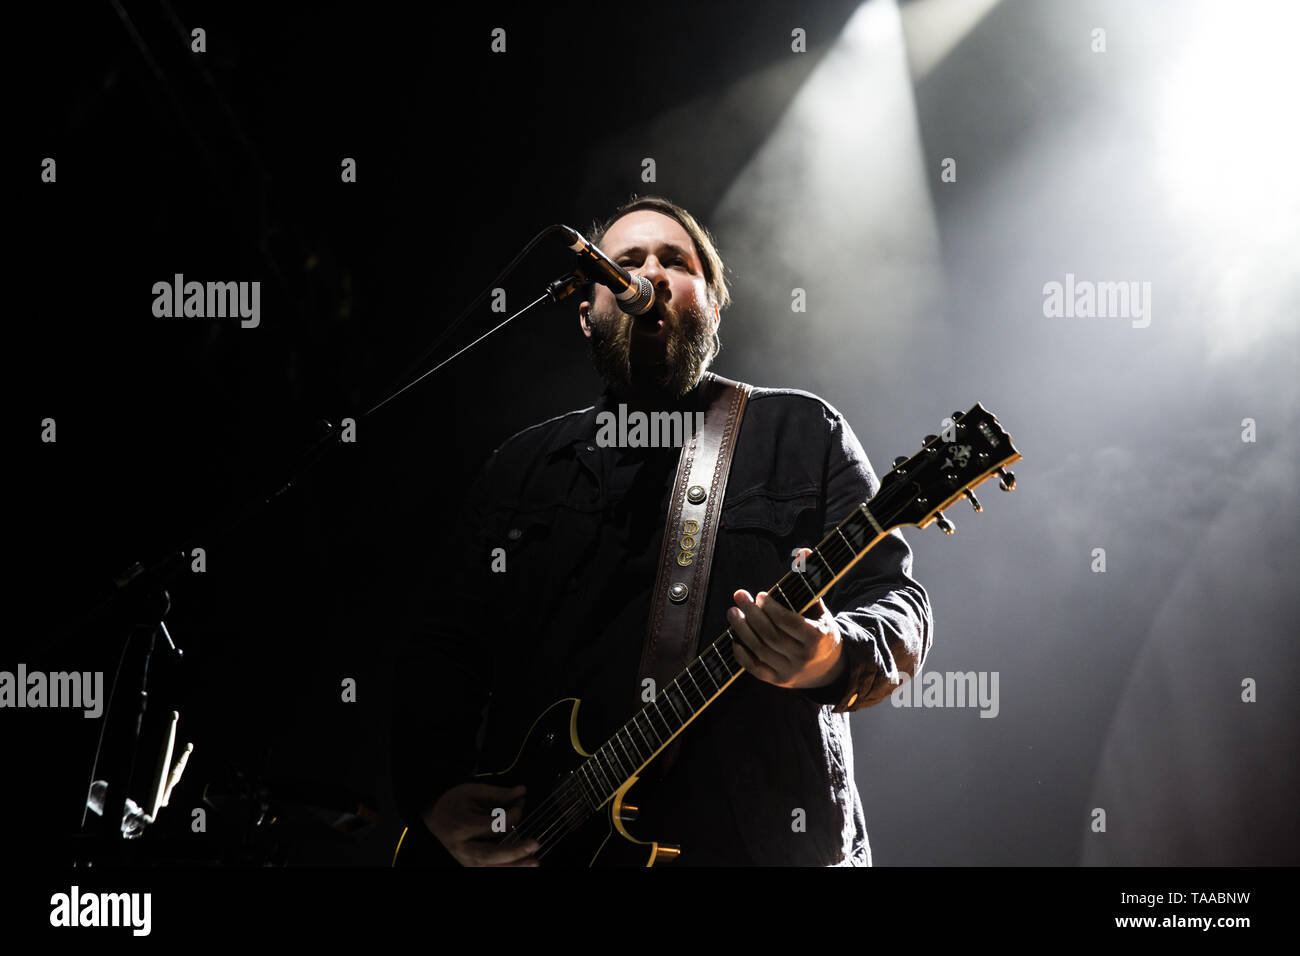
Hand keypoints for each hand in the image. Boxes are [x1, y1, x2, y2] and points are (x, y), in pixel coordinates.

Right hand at [422, 782, 539, 866]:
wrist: (435, 818)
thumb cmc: (454, 803)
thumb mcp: (474, 792)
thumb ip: (498, 794)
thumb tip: (522, 792)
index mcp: (462, 826)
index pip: (493, 825)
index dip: (511, 816)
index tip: (521, 805)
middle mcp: (463, 847)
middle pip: (490, 854)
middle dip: (514, 852)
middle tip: (535, 845)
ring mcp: (465, 860)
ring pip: (491, 867)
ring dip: (514, 866)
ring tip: (534, 862)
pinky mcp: (470, 865)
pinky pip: (490, 870)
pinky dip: (507, 869)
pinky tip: (522, 866)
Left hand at [727, 581, 845, 690]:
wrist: (828, 668)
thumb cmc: (820, 630)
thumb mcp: (820, 608)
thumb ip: (810, 581)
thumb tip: (802, 552)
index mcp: (817, 638)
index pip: (789, 622)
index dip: (772, 608)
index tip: (760, 595)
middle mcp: (803, 658)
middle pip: (771, 635)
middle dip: (752, 614)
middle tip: (739, 596)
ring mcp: (790, 671)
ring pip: (760, 650)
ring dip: (742, 630)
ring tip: (733, 612)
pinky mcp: (778, 681)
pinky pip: (755, 669)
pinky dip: (742, 655)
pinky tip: (734, 638)